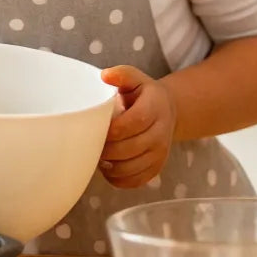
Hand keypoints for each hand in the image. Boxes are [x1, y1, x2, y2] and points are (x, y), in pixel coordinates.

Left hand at [98, 65, 177, 188]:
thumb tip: (104, 75)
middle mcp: (161, 133)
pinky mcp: (156, 169)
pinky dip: (117, 179)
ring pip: (131, 168)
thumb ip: (122, 74)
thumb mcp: (135, 79)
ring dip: (109, 166)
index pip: (134, 122)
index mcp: (155, 108)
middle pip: (130, 148)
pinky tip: (108, 168)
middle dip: (106, 149)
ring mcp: (160, 153)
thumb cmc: (143, 95)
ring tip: (98, 155)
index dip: (112, 129)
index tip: (95, 128)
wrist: (167, 111)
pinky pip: (135, 181)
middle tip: (90, 144)